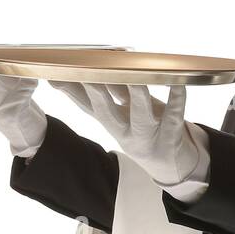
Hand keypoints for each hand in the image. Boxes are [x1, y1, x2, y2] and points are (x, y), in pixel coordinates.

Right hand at [48, 81, 199, 186]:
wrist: (171, 165)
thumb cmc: (144, 130)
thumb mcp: (123, 114)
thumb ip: (110, 92)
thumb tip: (90, 68)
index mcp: (111, 125)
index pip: (87, 107)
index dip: (72, 91)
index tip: (56, 74)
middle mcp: (126, 132)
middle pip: (107, 113)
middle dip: (97, 94)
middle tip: (89, 73)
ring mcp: (149, 135)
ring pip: (141, 114)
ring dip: (138, 94)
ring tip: (135, 74)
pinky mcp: (172, 134)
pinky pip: (175, 114)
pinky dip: (177, 98)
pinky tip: (178, 82)